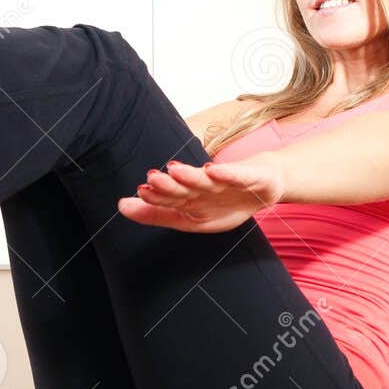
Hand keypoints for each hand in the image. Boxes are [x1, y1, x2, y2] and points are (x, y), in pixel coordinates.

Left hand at [117, 154, 285, 232]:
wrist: (267, 185)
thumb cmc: (226, 202)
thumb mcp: (192, 218)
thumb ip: (157, 214)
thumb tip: (120, 205)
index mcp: (191, 198)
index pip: (170, 198)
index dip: (156, 197)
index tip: (139, 191)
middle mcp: (206, 187)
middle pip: (185, 187)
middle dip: (169, 185)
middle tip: (152, 178)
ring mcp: (227, 181)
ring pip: (207, 180)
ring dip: (191, 175)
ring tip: (175, 170)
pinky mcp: (249, 177)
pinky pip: (237, 176)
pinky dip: (226, 173)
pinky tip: (214, 170)